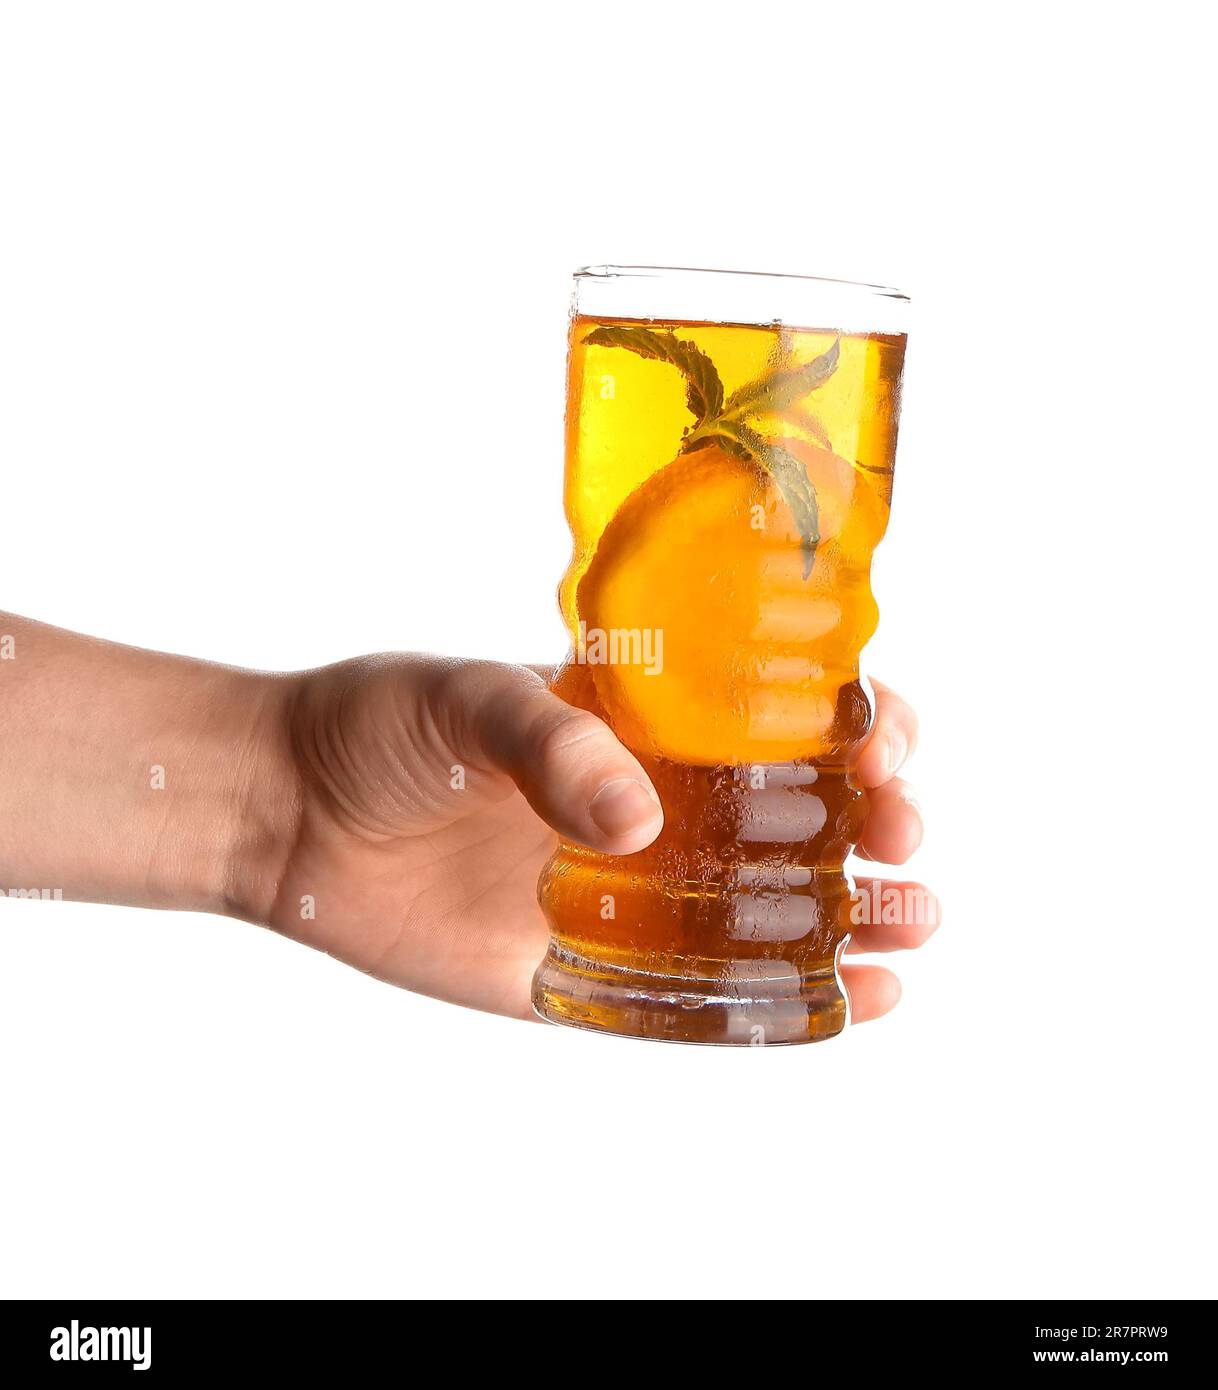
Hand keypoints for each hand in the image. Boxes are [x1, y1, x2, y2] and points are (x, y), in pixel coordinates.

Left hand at [250, 656, 937, 1022]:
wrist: (288, 812)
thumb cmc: (374, 727)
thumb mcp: (460, 696)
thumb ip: (550, 742)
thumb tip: (635, 823)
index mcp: (641, 722)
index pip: (776, 712)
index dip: (851, 721)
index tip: (879, 739)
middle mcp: (652, 805)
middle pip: (801, 813)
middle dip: (876, 817)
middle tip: (900, 828)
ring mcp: (629, 893)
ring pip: (772, 909)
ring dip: (860, 914)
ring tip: (913, 921)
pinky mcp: (588, 970)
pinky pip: (700, 998)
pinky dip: (783, 1002)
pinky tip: (855, 998)